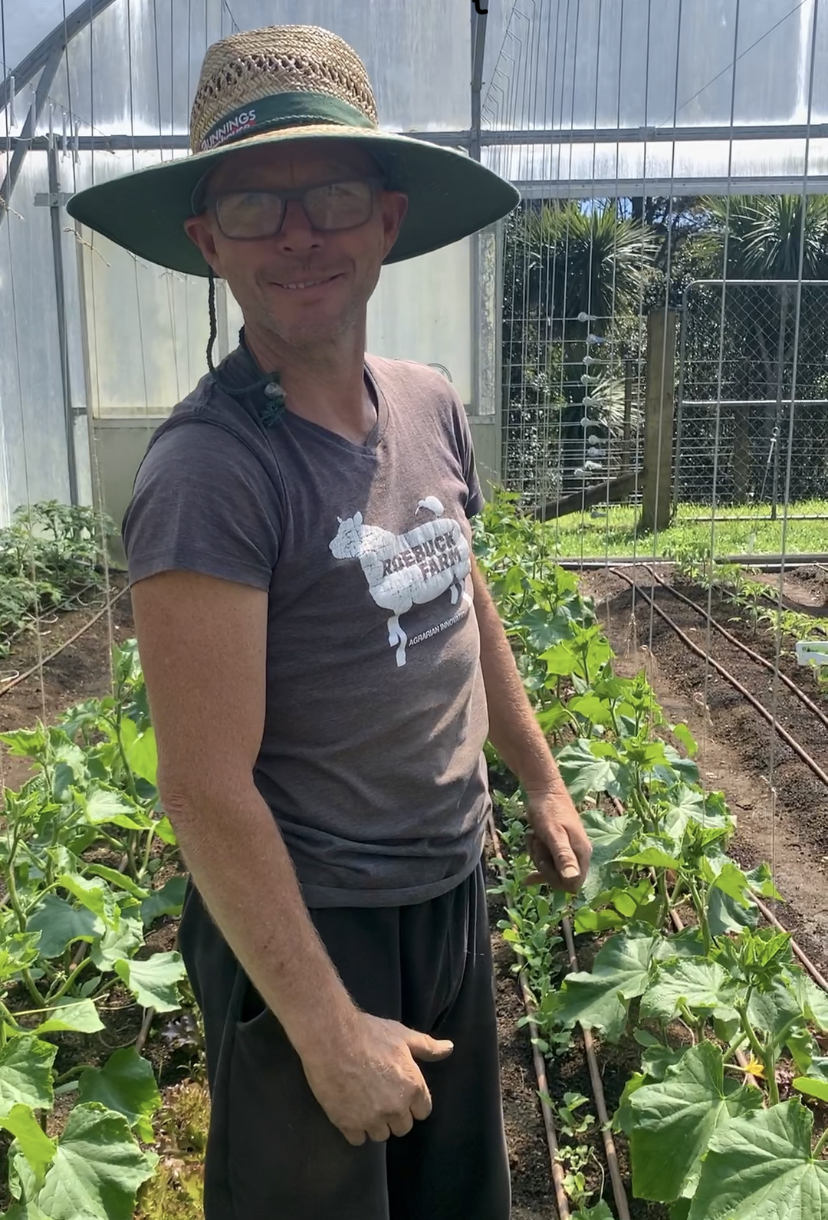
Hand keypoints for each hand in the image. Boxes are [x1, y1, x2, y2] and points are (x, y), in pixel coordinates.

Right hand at [300, 1010, 452, 1145]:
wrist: (331, 1037)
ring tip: (364, 1102)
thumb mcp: (403, 1036)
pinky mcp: (348, 1124)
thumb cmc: (369, 1033)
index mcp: (413, 1087)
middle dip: (395, 1114)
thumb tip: (449, 1049)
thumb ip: (428, 1047)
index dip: (412, 1102)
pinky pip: (358, 1139)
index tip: (399, 1091)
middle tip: (380, 1095)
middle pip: (402, 1127)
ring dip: (375, 1123)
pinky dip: (355, 1128)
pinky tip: (349, 1110)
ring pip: (380, 1135)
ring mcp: (371, 1118)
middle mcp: (396, 1108)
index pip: (423, 1111)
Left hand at [524, 787, 591, 892]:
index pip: (574, 884)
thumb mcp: (554, 834)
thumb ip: (563, 856)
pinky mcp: (557, 845)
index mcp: (582, 853)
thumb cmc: (549, 810)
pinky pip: (547, 859)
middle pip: (561, 878)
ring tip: (534, 836)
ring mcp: (567, 850)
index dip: (556, 879)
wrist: (543, 790)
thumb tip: (572, 879)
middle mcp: (578, 854)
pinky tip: (529, 842)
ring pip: (551, 868)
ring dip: (537, 856)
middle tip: (537, 844)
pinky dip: (536, 853)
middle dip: (544, 866)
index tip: (543, 864)